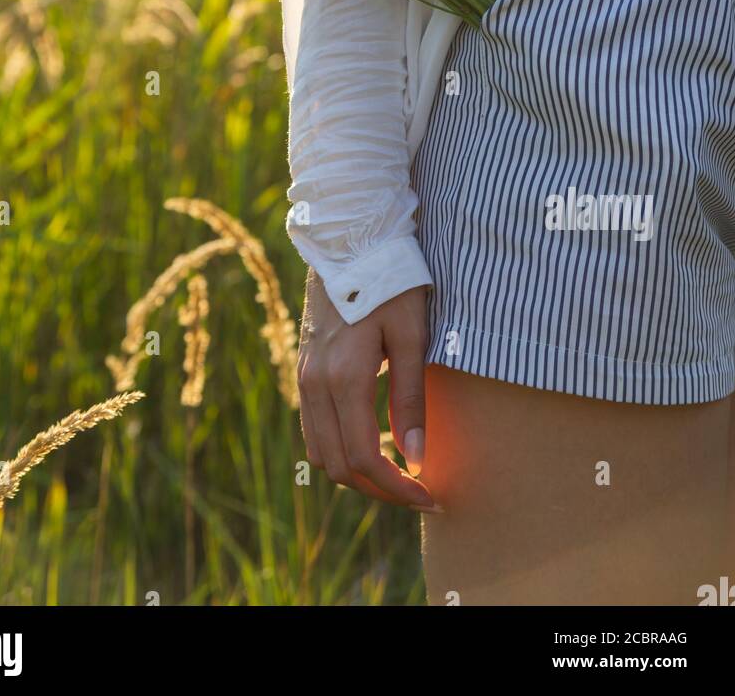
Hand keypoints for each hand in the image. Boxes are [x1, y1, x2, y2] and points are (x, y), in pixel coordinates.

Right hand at [297, 267, 437, 509]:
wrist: (349, 240)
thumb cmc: (391, 282)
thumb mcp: (411, 336)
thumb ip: (410, 398)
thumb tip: (415, 456)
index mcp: (344, 378)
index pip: (363, 458)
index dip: (396, 488)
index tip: (429, 495)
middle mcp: (315, 383)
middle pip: (338, 465)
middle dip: (378, 489)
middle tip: (418, 492)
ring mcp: (304, 375)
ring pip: (321, 451)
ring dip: (356, 472)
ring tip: (396, 473)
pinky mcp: (304, 367)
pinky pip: (314, 426)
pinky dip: (340, 447)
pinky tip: (371, 440)